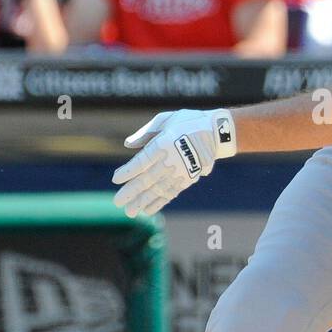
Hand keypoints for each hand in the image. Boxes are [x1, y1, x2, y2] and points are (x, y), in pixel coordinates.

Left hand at [111, 109, 238, 217]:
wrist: (216, 132)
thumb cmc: (186, 122)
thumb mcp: (164, 119)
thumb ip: (145, 133)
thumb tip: (127, 145)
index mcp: (163, 144)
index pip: (141, 162)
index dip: (127, 172)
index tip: (115, 179)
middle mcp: (171, 161)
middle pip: (147, 180)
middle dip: (131, 192)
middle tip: (118, 203)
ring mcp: (180, 172)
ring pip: (158, 190)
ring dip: (143, 202)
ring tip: (130, 212)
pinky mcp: (188, 179)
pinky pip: (171, 193)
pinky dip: (159, 203)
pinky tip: (148, 210)